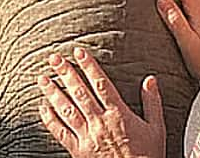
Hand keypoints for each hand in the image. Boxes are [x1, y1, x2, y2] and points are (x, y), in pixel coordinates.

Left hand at [37, 48, 165, 157]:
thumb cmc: (147, 155)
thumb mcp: (157, 128)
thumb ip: (152, 102)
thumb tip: (150, 79)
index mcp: (119, 114)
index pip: (101, 84)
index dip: (89, 66)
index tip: (79, 52)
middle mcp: (100, 123)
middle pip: (79, 93)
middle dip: (65, 73)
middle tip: (53, 58)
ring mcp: (87, 137)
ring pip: (66, 110)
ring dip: (53, 93)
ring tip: (42, 78)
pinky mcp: (78, 151)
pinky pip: (61, 133)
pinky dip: (50, 119)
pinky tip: (43, 107)